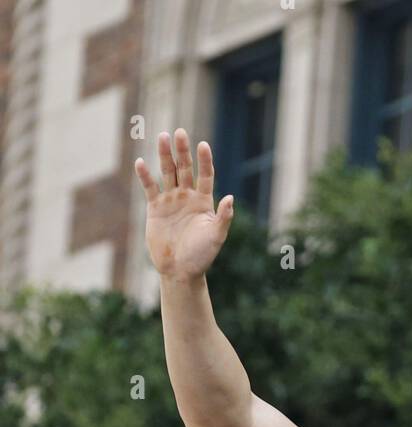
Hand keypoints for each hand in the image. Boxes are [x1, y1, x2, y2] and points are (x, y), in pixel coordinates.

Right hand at [135, 130, 233, 280]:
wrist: (180, 271)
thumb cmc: (202, 256)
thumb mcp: (217, 237)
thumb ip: (224, 217)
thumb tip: (231, 198)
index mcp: (204, 201)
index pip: (205, 175)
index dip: (204, 160)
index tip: (203, 145)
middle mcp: (187, 196)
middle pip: (184, 168)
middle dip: (182, 151)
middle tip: (180, 132)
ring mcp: (170, 200)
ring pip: (167, 173)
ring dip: (165, 155)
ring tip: (163, 137)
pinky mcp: (155, 208)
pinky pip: (150, 188)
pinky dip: (145, 176)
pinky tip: (141, 162)